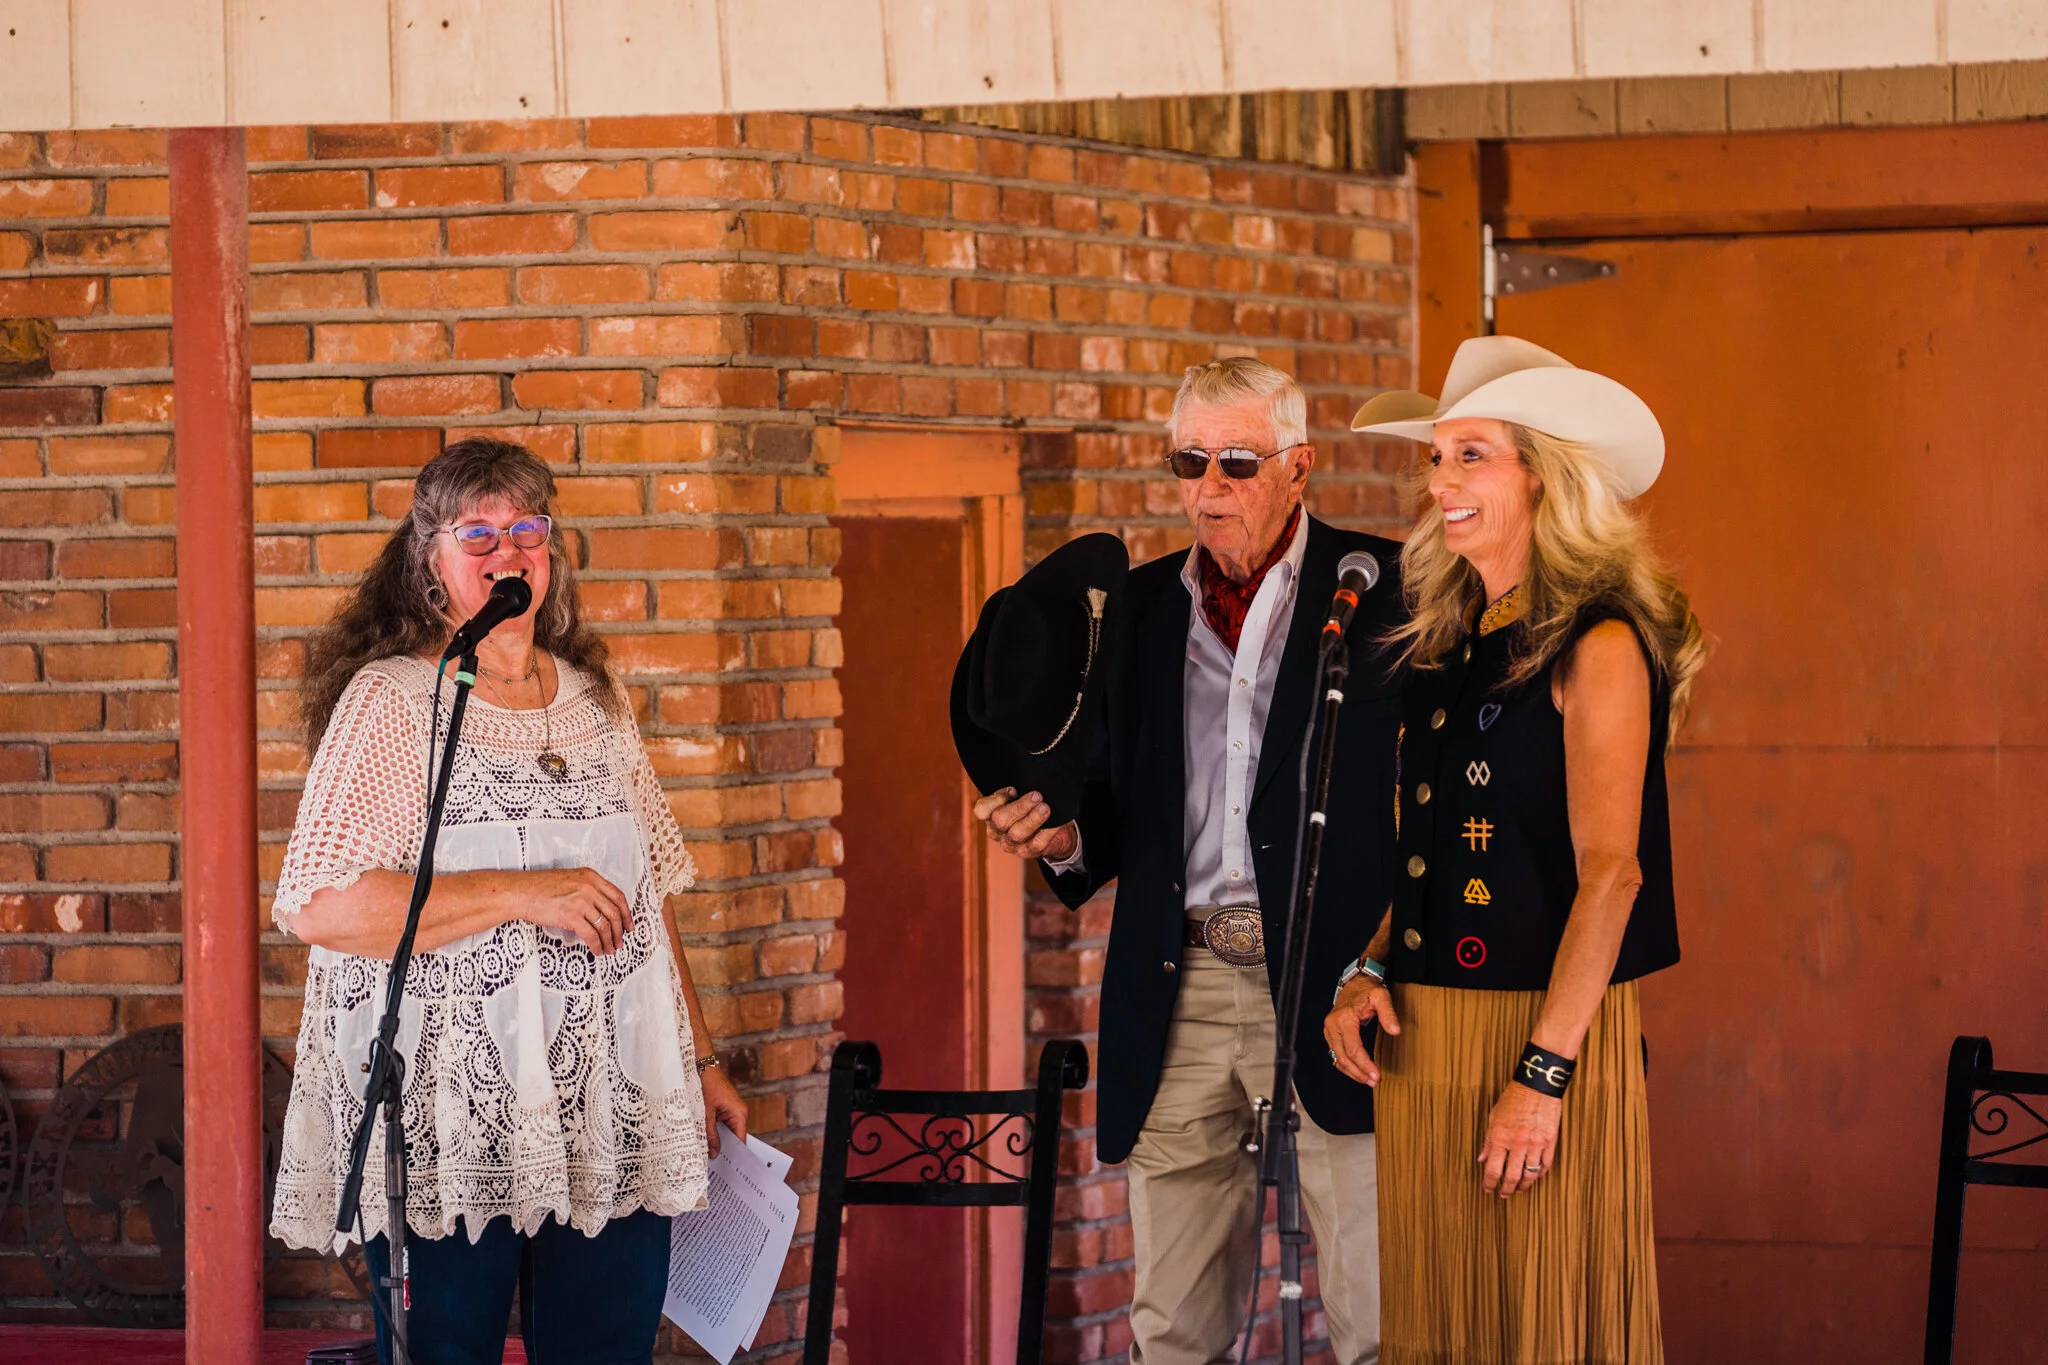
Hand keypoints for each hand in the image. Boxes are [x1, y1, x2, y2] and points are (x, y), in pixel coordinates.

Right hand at [520, 867, 632, 953]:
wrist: (522, 892)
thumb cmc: (541, 888)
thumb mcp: (571, 880)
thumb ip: (588, 890)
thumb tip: (602, 910)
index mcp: (591, 877)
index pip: (618, 896)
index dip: (626, 914)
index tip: (629, 925)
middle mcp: (589, 887)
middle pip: (614, 913)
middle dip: (620, 931)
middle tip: (620, 942)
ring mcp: (581, 901)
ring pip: (604, 926)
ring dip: (609, 941)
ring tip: (609, 949)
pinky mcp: (571, 916)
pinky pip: (591, 935)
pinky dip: (596, 945)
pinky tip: (597, 950)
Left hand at [699, 1061, 747, 1157]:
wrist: (699, 1063)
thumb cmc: (705, 1085)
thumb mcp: (705, 1114)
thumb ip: (710, 1135)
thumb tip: (714, 1154)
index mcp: (740, 1113)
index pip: (740, 1140)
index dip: (734, 1155)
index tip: (727, 1169)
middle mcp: (738, 1112)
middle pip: (733, 1137)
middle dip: (724, 1149)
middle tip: (713, 1166)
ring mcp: (731, 1109)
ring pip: (725, 1130)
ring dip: (716, 1139)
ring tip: (707, 1155)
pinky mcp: (723, 1106)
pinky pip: (721, 1123)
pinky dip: (713, 1131)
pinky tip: (704, 1140)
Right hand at [971, 787, 1077, 861]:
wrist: (1054, 828)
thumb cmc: (1034, 806)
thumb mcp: (1022, 794)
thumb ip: (1017, 788)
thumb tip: (1026, 768)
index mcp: (991, 815)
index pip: (982, 810)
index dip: (996, 799)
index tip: (1013, 789)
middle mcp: (998, 831)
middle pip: (1000, 820)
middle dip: (1019, 806)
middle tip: (1037, 795)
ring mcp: (1012, 844)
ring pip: (1017, 833)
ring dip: (1033, 819)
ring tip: (1046, 808)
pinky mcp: (1029, 853)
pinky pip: (1036, 844)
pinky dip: (1047, 832)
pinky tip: (1055, 822)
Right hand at [1323, 978, 1399, 1085]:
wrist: (1355, 982)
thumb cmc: (1368, 989)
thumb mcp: (1381, 997)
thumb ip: (1389, 1014)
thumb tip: (1395, 1031)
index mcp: (1344, 1018)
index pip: (1353, 1048)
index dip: (1364, 1064)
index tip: (1376, 1075)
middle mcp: (1333, 1025)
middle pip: (1343, 1057)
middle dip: (1358, 1072)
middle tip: (1373, 1081)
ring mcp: (1329, 1030)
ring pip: (1337, 1058)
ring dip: (1351, 1071)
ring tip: (1367, 1080)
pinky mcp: (1330, 1033)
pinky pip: (1335, 1054)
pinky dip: (1345, 1065)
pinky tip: (1356, 1071)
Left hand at [1479, 1081, 1561, 1196]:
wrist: (1537, 1086)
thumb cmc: (1513, 1099)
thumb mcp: (1494, 1118)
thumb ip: (1488, 1141)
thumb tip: (1482, 1159)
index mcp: (1501, 1138)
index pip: (1493, 1170)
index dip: (1489, 1183)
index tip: (1488, 1188)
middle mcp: (1518, 1144)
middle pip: (1512, 1177)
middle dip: (1506, 1190)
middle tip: (1503, 1194)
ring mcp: (1536, 1145)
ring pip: (1530, 1175)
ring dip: (1523, 1185)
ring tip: (1518, 1188)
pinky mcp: (1550, 1143)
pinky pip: (1545, 1166)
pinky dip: (1538, 1175)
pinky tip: (1533, 1177)